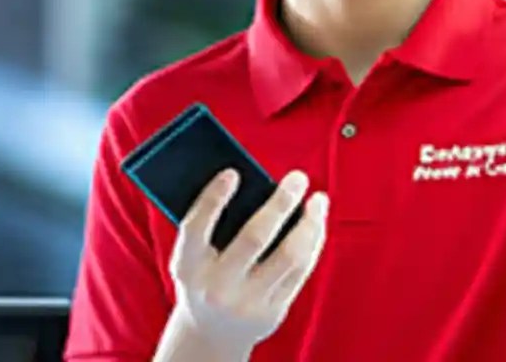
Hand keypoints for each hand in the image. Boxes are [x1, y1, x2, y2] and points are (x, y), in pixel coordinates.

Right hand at [164, 169, 329, 357]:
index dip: (213, 198)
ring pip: (289, 255)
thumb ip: (209, 225)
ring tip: (318, 200)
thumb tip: (249, 182)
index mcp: (187, 267)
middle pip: (254, 238)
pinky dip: (313, 242)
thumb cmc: (202, 277)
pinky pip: (301, 270)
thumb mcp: (191, 256)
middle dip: (280, 204)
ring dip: (310, 223)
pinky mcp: (274, 310)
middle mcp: (217, 286)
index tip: (232, 172)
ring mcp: (248, 301)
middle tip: (298, 178)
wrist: (211, 333)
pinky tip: (317, 223)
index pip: (196, 227)